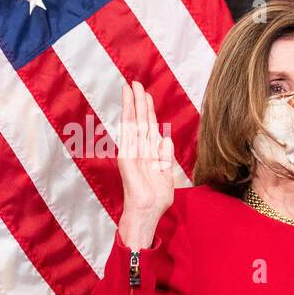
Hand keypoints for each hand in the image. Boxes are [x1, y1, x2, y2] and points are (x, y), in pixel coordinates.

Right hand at [116, 80, 175, 248]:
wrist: (147, 212)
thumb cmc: (156, 197)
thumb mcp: (166, 174)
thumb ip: (165, 156)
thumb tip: (165, 138)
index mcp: (149, 153)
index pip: (148, 127)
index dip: (147, 110)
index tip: (145, 94)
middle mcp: (139, 150)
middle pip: (139, 120)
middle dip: (138, 101)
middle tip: (135, 82)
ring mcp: (131, 153)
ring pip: (132, 123)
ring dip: (132, 105)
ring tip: (131, 88)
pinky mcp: (127, 158)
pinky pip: (128, 136)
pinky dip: (128, 121)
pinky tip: (128, 107)